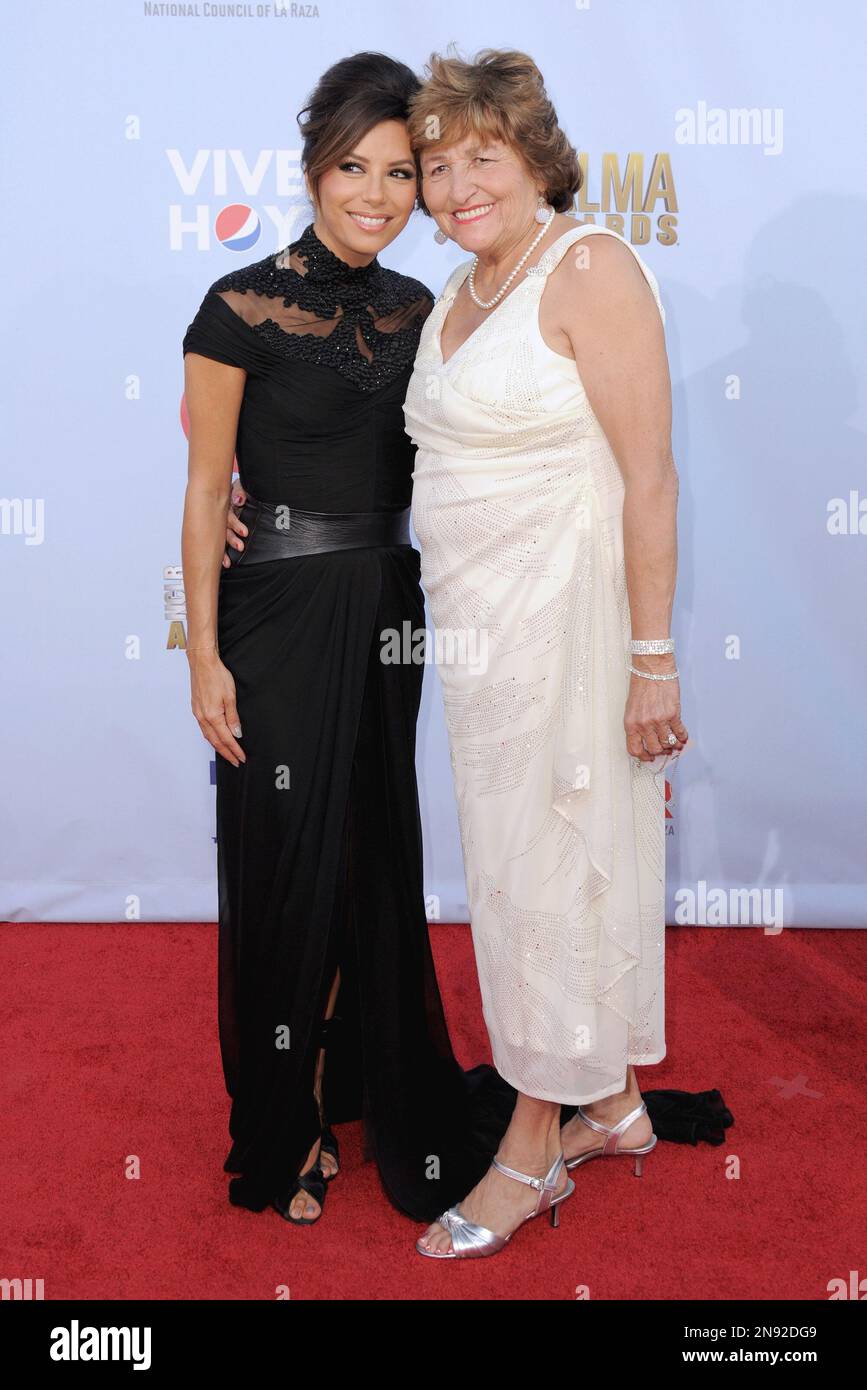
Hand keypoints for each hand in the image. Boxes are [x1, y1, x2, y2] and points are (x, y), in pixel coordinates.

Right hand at [188, 650, 245, 765]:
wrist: (202, 663)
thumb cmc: (216, 676)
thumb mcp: (230, 697)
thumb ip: (233, 717)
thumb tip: (236, 733)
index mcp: (213, 716)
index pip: (226, 739)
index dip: (235, 750)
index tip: (241, 758)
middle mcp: (203, 718)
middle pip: (216, 742)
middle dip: (227, 753)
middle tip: (236, 761)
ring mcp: (198, 714)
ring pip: (208, 737)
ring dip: (218, 747)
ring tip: (227, 753)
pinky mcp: (196, 709)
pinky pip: (204, 729)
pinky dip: (211, 737)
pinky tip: (216, 738)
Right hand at [222, 477, 248, 568]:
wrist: (238, 492)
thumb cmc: (238, 489)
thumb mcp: (240, 486)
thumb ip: (240, 491)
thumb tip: (239, 500)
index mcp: (225, 504)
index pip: (228, 515)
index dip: (236, 524)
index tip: (244, 532)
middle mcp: (221, 515)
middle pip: (223, 529)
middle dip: (231, 539)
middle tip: (240, 546)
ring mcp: (221, 524)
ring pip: (221, 538)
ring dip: (224, 550)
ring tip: (228, 562)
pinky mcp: (223, 531)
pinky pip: (220, 543)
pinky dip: (221, 554)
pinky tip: (223, 563)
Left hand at [624, 654, 687, 761]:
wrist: (652, 669)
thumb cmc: (641, 685)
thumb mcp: (632, 708)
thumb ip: (638, 725)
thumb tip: (647, 739)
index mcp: (631, 724)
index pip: (635, 749)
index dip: (643, 757)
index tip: (648, 758)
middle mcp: (644, 725)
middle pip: (654, 749)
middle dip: (660, 752)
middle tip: (664, 750)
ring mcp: (659, 720)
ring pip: (667, 743)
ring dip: (672, 746)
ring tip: (675, 744)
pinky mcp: (673, 714)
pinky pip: (679, 732)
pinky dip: (682, 737)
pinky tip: (683, 738)